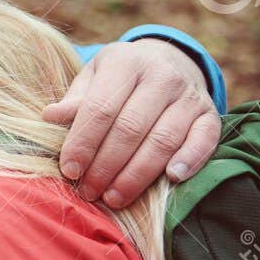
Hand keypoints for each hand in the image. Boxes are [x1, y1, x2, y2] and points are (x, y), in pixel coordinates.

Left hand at [42, 39, 219, 208]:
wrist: (166, 61)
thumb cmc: (117, 79)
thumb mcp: (92, 78)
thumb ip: (75, 100)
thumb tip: (49, 117)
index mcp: (125, 62)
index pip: (100, 108)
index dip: (83, 143)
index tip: (69, 170)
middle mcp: (161, 75)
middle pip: (130, 129)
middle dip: (106, 166)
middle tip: (88, 191)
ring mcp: (189, 95)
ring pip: (163, 140)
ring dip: (137, 175)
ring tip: (114, 198)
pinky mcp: (209, 113)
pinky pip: (205, 140)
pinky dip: (190, 160)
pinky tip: (172, 179)